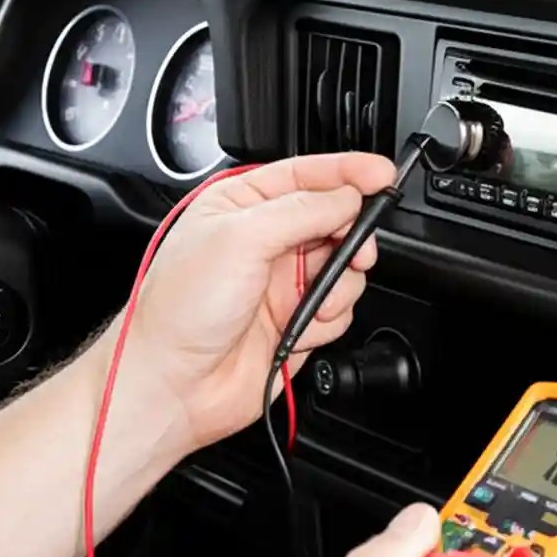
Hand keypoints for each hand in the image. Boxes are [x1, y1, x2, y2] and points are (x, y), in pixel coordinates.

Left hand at [106, 152, 394, 458]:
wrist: (176, 384)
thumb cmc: (181, 310)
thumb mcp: (240, 239)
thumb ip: (302, 211)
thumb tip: (347, 196)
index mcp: (243, 205)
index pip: (307, 175)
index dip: (348, 172)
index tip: (381, 174)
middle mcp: (266, 240)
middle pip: (336, 220)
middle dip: (351, 236)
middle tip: (355, 250)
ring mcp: (283, 281)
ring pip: (346, 268)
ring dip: (339, 286)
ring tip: (313, 301)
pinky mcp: (298, 319)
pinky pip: (342, 309)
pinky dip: (329, 319)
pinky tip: (301, 327)